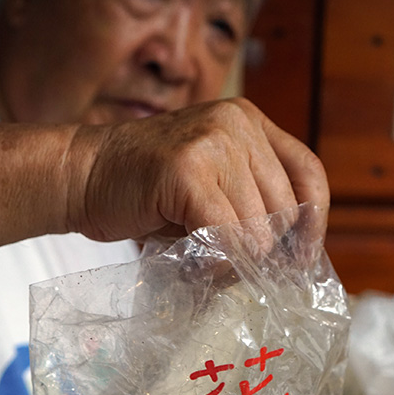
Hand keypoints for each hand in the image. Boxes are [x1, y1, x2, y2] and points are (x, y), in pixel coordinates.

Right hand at [65, 97, 328, 243]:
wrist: (81, 175)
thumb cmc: (143, 190)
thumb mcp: (208, 183)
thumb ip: (248, 202)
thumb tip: (290, 259)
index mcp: (248, 121)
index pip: (308, 172)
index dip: (313, 222)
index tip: (301, 259)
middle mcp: (237, 124)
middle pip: (284, 208)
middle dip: (266, 251)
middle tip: (239, 273)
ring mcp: (212, 142)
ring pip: (258, 228)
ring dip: (237, 261)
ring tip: (208, 266)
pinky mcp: (187, 170)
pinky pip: (226, 235)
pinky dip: (216, 263)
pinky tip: (198, 266)